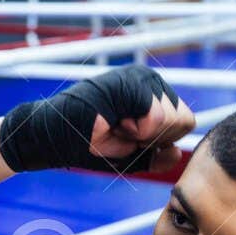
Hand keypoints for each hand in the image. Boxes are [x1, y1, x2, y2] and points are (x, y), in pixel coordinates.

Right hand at [0, 66, 194, 175]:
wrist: (51, 138)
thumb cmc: (85, 145)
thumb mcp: (128, 156)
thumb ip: (155, 155)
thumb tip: (176, 152)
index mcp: (152, 93)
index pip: (184, 123)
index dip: (161, 143)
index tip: (131, 141)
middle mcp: (149, 80)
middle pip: (183, 122)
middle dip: (155, 140)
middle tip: (122, 135)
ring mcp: (139, 78)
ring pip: (171, 119)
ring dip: (143, 136)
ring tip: (115, 128)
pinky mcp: (130, 83)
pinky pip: (156, 117)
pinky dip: (137, 132)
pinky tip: (114, 124)